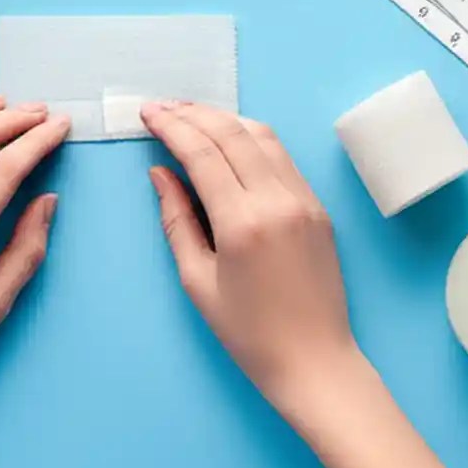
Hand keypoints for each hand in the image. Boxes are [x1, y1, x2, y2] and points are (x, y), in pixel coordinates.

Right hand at [143, 101, 355, 400]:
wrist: (315, 360)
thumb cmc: (248, 333)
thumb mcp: (198, 281)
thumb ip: (177, 220)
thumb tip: (161, 173)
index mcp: (242, 221)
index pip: (202, 152)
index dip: (171, 126)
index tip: (148, 112)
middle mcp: (278, 200)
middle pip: (232, 134)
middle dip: (194, 113)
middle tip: (163, 106)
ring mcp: (304, 200)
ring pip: (263, 137)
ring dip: (225, 119)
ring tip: (193, 115)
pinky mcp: (319, 207)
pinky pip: (283, 158)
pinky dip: (252, 139)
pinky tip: (231, 140)